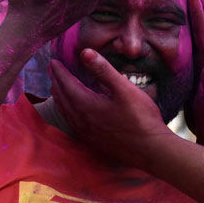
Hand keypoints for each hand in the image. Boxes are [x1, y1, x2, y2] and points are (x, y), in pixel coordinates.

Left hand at [49, 49, 171, 167]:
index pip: (66, 84)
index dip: (59, 72)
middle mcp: (81, 120)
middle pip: (62, 98)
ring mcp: (85, 133)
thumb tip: (85, 52)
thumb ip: (103, 70)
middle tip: (53, 71)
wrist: (151, 151)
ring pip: (65, 112)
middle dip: (56, 82)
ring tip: (57, 88)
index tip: (53, 61)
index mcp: (86, 105)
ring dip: (59, 97)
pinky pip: (71, 122)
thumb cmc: (141, 118)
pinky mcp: (92, 141)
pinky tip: (72, 111)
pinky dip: (66, 111)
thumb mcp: (124, 89)